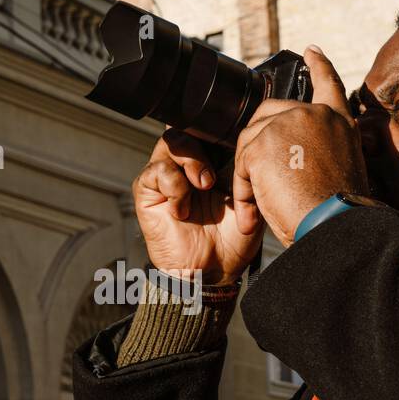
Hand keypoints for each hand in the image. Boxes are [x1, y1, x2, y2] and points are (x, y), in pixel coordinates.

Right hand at [132, 129, 264, 284]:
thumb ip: (245, 166)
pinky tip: (183, 208)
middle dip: (206, 142)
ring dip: (191, 160)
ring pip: (170, 141)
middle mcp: (188, 166)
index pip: (209, 130)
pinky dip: (173, 186)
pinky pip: (155, 172)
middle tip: (218, 171)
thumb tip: (247, 138)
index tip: (235, 143)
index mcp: (213, 162)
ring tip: (204, 185)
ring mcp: (166, 177)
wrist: (215, 271)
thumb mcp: (250, 196)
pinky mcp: (148, 193)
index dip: (219, 130)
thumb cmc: (235, 238)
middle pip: (189, 128)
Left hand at [233, 46, 370, 247]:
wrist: (335, 223)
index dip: (319, 66)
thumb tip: (301, 151)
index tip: (312, 52)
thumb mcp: (343, 168)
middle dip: (258, 144)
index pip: (328, 83)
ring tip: (261, 207)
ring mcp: (287, 123)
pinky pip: (241, 165)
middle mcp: (314, 115)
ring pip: (250, 142)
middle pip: (269, 114)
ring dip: (250, 176)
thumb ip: (323, 148)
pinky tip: (254, 212)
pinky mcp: (263, 143)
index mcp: (337, 121)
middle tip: (260, 178)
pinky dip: (244, 191)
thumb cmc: (339, 211)